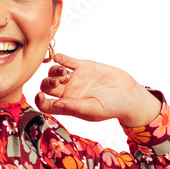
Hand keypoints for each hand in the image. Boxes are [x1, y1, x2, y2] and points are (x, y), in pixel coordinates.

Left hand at [34, 53, 161, 125]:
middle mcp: (68, 92)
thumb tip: (55, 104)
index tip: (39, 95)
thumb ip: (74, 106)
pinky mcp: (83, 67)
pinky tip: (60, 58)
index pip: (47, 104)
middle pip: (47, 86)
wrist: (129, 94)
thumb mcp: (93, 109)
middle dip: (47, 83)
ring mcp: (75, 78)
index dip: (40, 101)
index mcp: (68, 106)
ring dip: (54, 71)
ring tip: (63, 72)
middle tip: (56, 82)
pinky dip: (61, 59)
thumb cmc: (112, 107)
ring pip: (54, 72)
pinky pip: (67, 61)